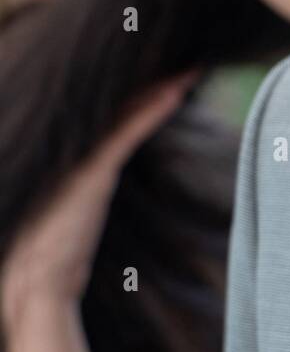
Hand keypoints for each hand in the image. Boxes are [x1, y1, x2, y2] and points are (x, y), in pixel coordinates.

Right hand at [0, 70, 200, 348]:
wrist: (36, 286)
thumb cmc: (54, 259)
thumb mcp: (75, 217)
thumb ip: (87, 194)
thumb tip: (102, 188)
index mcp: (71, 158)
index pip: (110, 117)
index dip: (139, 97)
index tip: (167, 80)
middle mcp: (73, 151)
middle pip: (118, 106)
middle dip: (152, 84)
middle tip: (186, 65)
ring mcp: (81, 160)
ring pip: (126, 113)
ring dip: (160, 90)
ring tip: (190, 71)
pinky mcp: (92, 173)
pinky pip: (128, 133)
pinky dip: (153, 111)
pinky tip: (175, 93)